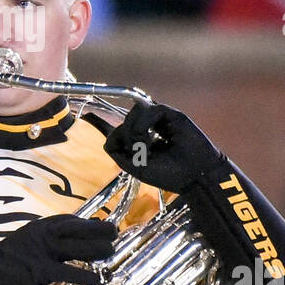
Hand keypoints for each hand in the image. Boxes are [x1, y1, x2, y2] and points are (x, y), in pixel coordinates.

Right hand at [0, 214, 116, 284]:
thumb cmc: (3, 263)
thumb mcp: (24, 243)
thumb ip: (44, 241)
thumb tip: (61, 243)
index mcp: (37, 228)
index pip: (66, 220)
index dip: (85, 223)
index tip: (98, 224)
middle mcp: (42, 235)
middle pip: (76, 228)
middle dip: (97, 229)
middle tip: (113, 231)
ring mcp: (42, 251)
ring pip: (76, 247)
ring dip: (97, 248)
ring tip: (111, 250)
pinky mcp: (41, 269)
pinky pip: (70, 271)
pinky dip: (87, 275)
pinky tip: (101, 278)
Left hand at [103, 101, 223, 192]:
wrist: (196, 175)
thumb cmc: (170, 174)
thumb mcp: (137, 168)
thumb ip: (119, 152)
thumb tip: (107, 137)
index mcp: (142, 142)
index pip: (119, 130)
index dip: (106, 128)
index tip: (89, 118)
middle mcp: (149, 129)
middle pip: (124, 122)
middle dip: (125, 137)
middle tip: (140, 153)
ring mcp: (159, 120)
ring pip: (133, 113)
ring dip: (134, 131)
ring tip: (146, 147)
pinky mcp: (171, 114)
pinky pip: (148, 109)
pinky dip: (143, 124)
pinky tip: (152, 139)